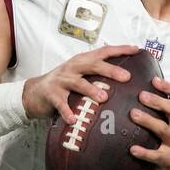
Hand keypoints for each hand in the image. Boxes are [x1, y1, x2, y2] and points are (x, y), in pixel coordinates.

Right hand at [22, 45, 138, 125]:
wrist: (33, 93)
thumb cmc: (62, 85)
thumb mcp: (80, 75)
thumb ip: (97, 76)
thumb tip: (126, 81)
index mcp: (82, 61)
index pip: (103, 52)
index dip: (120, 50)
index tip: (136, 50)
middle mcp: (73, 67)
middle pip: (93, 65)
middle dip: (110, 70)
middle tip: (126, 77)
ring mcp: (61, 80)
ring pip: (78, 83)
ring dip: (91, 90)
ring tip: (103, 99)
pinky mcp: (51, 94)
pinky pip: (60, 103)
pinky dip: (67, 111)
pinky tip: (73, 120)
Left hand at [128, 76, 169, 169]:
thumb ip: (163, 115)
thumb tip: (142, 95)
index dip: (168, 87)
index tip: (154, 79)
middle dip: (157, 101)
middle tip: (141, 95)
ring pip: (163, 130)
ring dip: (148, 121)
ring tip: (133, 114)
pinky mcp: (168, 161)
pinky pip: (155, 155)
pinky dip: (143, 152)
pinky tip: (132, 148)